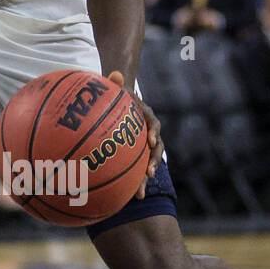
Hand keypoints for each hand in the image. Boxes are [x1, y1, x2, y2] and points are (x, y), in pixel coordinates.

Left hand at [106, 70, 162, 197]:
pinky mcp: (136, 154)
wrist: (121, 100)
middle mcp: (149, 133)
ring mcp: (143, 145)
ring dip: (143, 178)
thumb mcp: (117, 87)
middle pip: (155, 150)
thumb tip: (114, 72)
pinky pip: (135, 168)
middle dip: (153, 163)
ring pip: (147, 163)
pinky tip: (121, 195)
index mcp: (146, 117)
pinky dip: (130, 181)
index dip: (153, 133)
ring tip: (138, 194)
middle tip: (149, 175)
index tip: (151, 142)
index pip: (154, 124)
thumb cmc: (118, 94)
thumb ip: (116, 81)